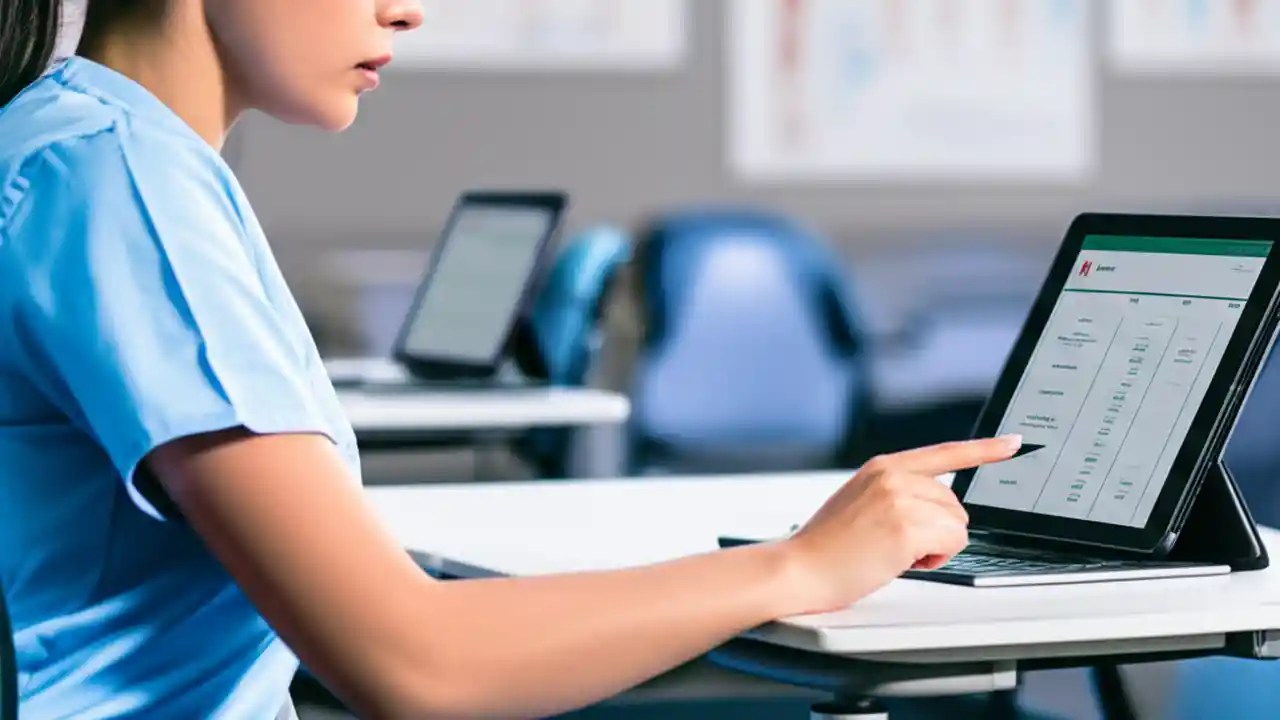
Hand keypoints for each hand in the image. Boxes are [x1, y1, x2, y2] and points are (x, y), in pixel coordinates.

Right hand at [780, 436, 1021, 614]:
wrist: (799, 568)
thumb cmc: (826, 546)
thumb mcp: (859, 502)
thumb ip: (897, 493)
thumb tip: (938, 508)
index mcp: (883, 466)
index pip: (945, 452)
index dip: (985, 449)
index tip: (1013, 443)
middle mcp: (894, 476)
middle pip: (956, 503)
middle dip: (938, 530)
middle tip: (897, 545)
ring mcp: (900, 500)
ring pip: (957, 525)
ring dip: (936, 547)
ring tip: (894, 553)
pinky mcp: (907, 527)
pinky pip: (952, 543)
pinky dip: (937, 560)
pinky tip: (903, 562)